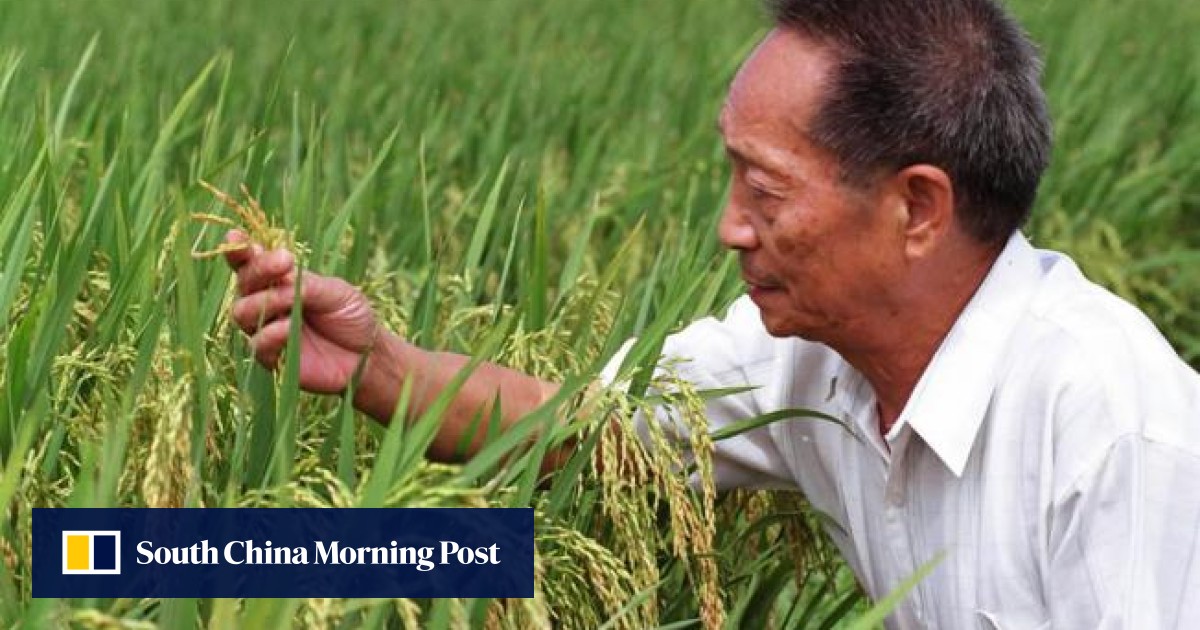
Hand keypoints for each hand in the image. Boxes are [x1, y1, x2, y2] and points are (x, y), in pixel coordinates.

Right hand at [223, 230, 380, 393]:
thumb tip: (281, 279)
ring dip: (263, 301)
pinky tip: (287, 326)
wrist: (368, 354)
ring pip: (241, 313)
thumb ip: (308, 285)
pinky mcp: (271, 358)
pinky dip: (269, 334)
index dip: (239, 250)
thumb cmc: (351, 316)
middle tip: (285, 261)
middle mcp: (266, 303)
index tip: (236, 238)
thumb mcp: (337, 292)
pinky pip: (257, 345)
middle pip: (244, 283)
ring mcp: (266, 330)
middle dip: (259, 269)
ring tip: (291, 300)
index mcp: (279, 280)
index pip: (250, 262)